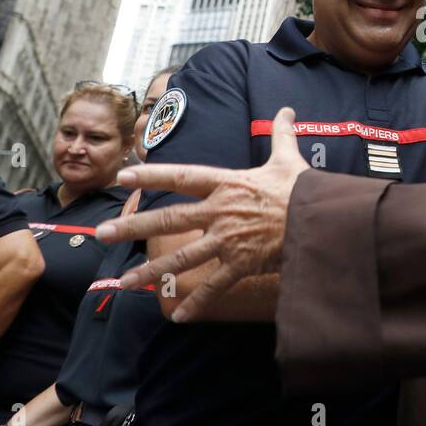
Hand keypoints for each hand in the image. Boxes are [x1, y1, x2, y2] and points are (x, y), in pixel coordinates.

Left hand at [97, 107, 308, 321]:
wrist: (323, 221)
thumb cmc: (303, 189)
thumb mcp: (289, 158)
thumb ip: (282, 134)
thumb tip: (287, 109)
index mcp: (227, 183)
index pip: (181, 176)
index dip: (151, 175)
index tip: (123, 175)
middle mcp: (220, 211)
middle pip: (168, 220)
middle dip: (132, 227)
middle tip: (101, 234)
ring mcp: (228, 240)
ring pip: (182, 258)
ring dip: (151, 272)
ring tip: (125, 283)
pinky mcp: (241, 264)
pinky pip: (214, 287)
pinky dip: (197, 303)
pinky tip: (178, 316)